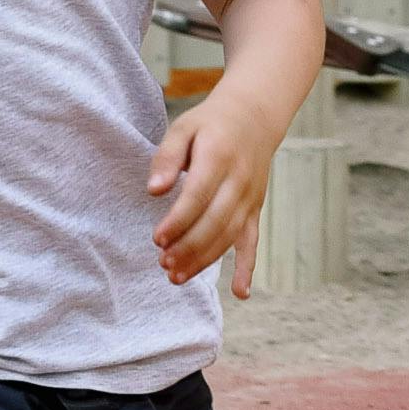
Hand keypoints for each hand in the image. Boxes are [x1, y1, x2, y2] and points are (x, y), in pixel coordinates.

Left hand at [146, 87, 284, 293]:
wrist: (254, 117)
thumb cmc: (210, 124)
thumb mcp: (183, 128)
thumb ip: (167, 158)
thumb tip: (153, 191)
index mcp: (219, 158)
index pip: (198, 197)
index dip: (178, 221)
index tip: (157, 239)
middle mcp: (238, 182)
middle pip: (215, 222)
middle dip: (189, 247)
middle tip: (163, 263)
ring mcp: (249, 199)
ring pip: (229, 236)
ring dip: (205, 260)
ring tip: (176, 276)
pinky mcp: (255, 210)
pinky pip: (252, 242)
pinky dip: (248, 268)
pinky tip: (240, 293)